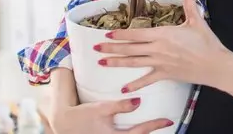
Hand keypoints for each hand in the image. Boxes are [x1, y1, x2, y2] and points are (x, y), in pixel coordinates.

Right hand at [49, 97, 173, 133]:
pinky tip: (142, 131)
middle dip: (153, 133)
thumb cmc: (83, 115)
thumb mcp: (102, 109)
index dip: (154, 125)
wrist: (65, 124)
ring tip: (158, 127)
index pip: (140, 132)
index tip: (168, 120)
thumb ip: (120, 106)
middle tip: (167, 124)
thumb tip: (138, 101)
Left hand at [95, 0, 229, 92]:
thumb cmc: (206, 42)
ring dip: (116, 62)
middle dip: (111, 47)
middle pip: (129, 48)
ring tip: (101, 62)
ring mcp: (160, 63)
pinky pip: (147, 79)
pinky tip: (124, 88)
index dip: (120, 34)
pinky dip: (135, 84)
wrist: (214, 65)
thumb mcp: (197, 21)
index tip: (107, 33)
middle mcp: (157, 49)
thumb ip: (190, 6)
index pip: (136, 34)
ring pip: (133, 62)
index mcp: (163, 34)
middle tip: (96, 47)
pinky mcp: (165, 74)